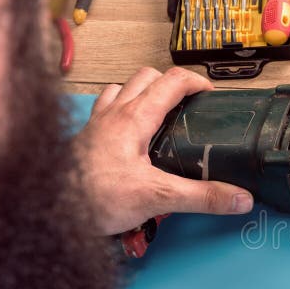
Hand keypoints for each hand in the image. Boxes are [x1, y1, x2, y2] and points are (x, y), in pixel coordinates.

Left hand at [74, 67, 253, 235]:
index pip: (172, 81)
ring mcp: (97, 125)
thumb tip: (238, 198)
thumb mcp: (158, 197)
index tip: (213, 95)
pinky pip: (105, 111)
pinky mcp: (86, 140)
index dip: (198, 82)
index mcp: (134, 118)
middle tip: (189, 104)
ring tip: (159, 112)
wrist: (51, 210)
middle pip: (146, 77)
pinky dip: (120, 111)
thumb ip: (202, 197)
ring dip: (143, 93)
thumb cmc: (91, 197)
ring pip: (122, 90)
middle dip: (172, 84)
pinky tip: (129, 133)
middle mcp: (113, 114)